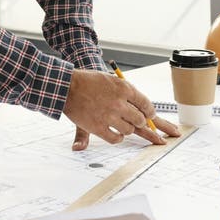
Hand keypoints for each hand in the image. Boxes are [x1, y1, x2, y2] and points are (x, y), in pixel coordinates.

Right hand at [64, 69, 180, 148]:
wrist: (68, 86)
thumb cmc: (89, 81)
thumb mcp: (110, 81)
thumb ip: (125, 95)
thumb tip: (139, 108)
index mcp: (124, 88)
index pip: (145, 104)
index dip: (150, 112)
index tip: (151, 116)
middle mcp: (119, 102)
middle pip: (140, 119)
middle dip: (141, 123)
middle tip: (141, 124)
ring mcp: (109, 116)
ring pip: (129, 130)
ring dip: (128, 129)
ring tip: (123, 126)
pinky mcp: (99, 127)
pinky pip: (116, 139)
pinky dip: (118, 138)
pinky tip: (117, 135)